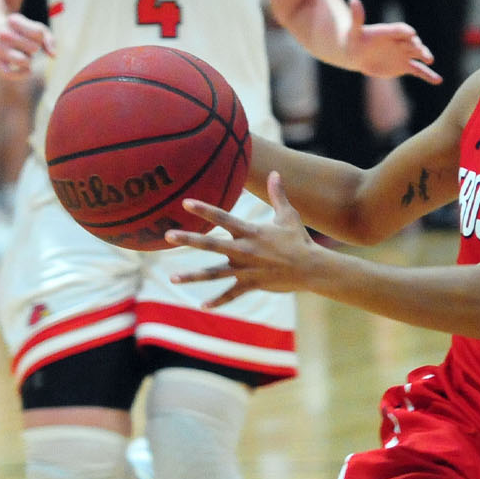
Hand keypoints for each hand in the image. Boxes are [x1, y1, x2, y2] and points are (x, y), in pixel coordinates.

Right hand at [0, 12, 54, 79]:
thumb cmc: (16, 31)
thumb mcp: (31, 26)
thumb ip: (47, 38)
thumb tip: (54, 56)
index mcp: (13, 20)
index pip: (39, 33)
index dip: (39, 37)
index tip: (30, 35)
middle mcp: (4, 34)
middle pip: (34, 48)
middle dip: (32, 48)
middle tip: (22, 46)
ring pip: (25, 61)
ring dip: (28, 61)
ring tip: (22, 56)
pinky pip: (12, 75)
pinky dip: (22, 74)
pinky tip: (24, 69)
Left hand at [166, 172, 319, 307]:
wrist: (312, 268)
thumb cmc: (299, 240)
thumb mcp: (288, 215)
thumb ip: (278, 194)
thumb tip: (275, 172)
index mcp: (250, 232)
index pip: (223, 218)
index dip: (204, 210)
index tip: (185, 202)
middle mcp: (244, 250)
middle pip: (211, 244)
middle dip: (188, 240)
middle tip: (167, 235)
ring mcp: (246, 269)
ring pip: (214, 273)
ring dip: (192, 276)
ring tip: (172, 277)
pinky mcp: (251, 284)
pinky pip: (231, 294)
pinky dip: (218, 301)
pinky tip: (203, 306)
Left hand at [342, 0, 441, 83]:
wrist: (357, 55)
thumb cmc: (354, 40)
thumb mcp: (354, 31)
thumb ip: (357, 18)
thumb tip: (353, 0)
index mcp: (390, 32)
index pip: (399, 30)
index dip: (405, 31)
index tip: (411, 33)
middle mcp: (400, 41)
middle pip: (411, 42)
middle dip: (416, 45)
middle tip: (419, 50)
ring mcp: (404, 54)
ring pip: (417, 55)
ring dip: (424, 56)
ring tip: (429, 60)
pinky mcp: (405, 66)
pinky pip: (419, 71)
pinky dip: (428, 75)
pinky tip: (438, 80)